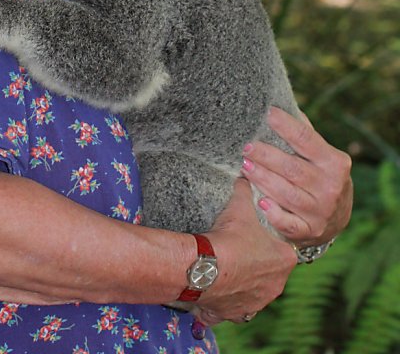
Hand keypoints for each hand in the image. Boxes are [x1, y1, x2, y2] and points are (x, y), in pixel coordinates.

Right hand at [199, 178, 296, 324]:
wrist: (205, 266)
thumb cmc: (230, 236)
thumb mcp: (239, 204)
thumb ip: (245, 190)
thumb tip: (245, 176)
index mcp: (285, 260)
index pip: (283, 248)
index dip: (268, 239)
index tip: (254, 232)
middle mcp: (275, 286)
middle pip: (269, 271)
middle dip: (256, 261)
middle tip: (237, 246)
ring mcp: (255, 303)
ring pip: (252, 291)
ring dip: (242, 281)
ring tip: (225, 266)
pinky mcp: (234, 314)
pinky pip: (232, 309)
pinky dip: (225, 301)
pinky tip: (214, 289)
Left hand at [241, 106, 352, 246]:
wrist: (336, 218)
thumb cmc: (321, 175)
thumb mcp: (322, 155)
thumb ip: (305, 133)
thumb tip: (281, 104)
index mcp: (335, 163)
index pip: (307, 139)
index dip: (286, 125)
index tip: (266, 113)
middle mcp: (330, 188)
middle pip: (292, 167)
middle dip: (266, 155)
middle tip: (246, 146)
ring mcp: (320, 212)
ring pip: (286, 193)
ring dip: (262, 178)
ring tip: (245, 166)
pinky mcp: (309, 231)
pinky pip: (288, 224)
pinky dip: (274, 213)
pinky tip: (260, 201)